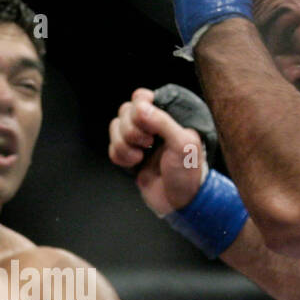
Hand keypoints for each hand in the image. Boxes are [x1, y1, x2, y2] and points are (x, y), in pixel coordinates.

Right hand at [109, 87, 212, 215]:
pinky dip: (120, 157)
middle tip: (148, 144)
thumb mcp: (182, 144)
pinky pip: (112, 148)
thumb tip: (141, 108)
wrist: (180, 202)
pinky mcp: (129, 156)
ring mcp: (138, 140)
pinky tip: (134, 165)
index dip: (138, 108)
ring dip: (124, 145)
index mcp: (167, 115)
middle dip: (131, 130)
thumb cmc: (188, 172)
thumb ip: (163, 122)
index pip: (141, 97)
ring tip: (140, 157)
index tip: (146, 124)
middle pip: (124, 112)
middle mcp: (151, 124)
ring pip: (115, 128)